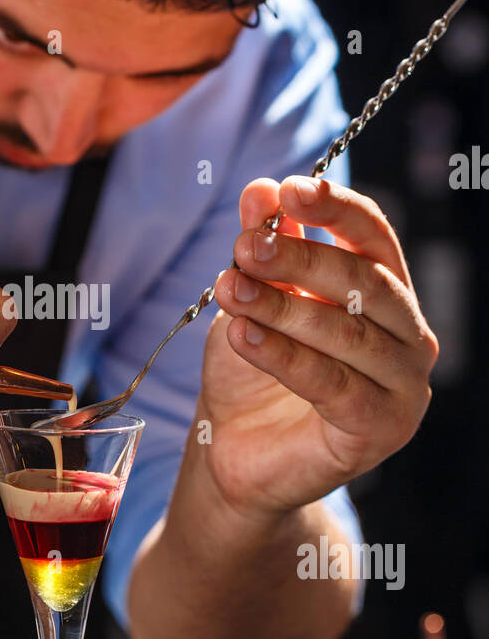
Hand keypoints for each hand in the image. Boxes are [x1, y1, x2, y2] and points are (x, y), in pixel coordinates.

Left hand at [202, 175, 437, 515]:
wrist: (236, 450)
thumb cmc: (253, 368)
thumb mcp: (254, 296)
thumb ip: (265, 247)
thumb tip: (261, 191)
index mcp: (387, 292)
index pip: (374, 235)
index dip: (335, 207)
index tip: (287, 189)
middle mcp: (410, 335)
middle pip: (363, 281)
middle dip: (300, 258)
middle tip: (245, 246)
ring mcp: (404, 385)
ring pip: (345, 333)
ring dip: (281, 306)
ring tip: (228, 288)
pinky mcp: (381, 429)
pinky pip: (331, 383)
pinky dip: (282, 355)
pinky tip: (241, 334)